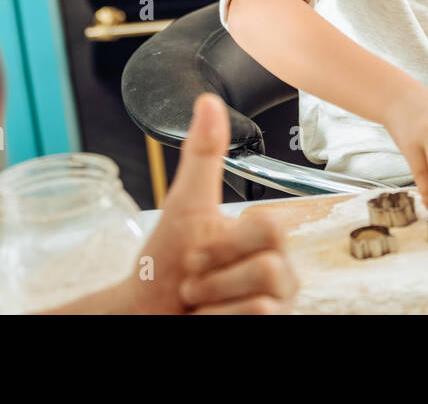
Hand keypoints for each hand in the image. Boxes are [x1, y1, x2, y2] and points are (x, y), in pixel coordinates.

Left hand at [125, 93, 298, 313]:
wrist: (147, 316)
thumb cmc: (165, 268)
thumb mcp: (185, 207)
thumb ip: (204, 156)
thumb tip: (209, 102)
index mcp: (265, 242)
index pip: (271, 227)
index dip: (226, 242)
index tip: (197, 252)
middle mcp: (280, 275)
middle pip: (271, 266)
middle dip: (216, 274)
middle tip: (196, 278)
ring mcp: (277, 306)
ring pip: (264, 299)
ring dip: (214, 300)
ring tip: (202, 302)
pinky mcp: (271, 326)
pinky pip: (258, 319)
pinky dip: (219, 319)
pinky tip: (211, 319)